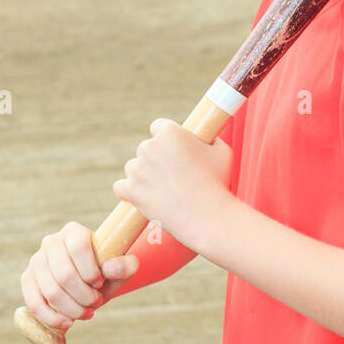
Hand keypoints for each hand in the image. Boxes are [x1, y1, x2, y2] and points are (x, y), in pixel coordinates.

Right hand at [20, 222, 139, 331]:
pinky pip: (34, 303)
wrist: (89, 283)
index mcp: (74, 232)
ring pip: (51, 291)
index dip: (91, 271)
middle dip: (84, 296)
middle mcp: (51, 242)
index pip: (78, 247)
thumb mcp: (121, 269)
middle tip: (96, 302)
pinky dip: (52, 317)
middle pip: (64, 274)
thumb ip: (125, 266)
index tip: (100, 283)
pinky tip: (68, 321)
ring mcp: (36, 260)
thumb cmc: (105, 273)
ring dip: (72, 309)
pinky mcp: (27, 279)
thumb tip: (112, 268)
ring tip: (87, 312)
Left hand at [113, 118, 233, 252]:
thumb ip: (208, 138)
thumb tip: (204, 136)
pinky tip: (144, 197)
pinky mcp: (130, 190)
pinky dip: (130, 192)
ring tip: (164, 190)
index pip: (158, 127)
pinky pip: (121, 187)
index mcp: (169, 132)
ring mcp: (137, 169)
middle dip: (156, 159)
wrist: (207, 217)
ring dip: (144, 176)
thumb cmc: (217, 183)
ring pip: (134, 167)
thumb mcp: (221, 151)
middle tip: (174, 175)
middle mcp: (149, 147)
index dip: (167, 139)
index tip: (174, 150)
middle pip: (146, 148)